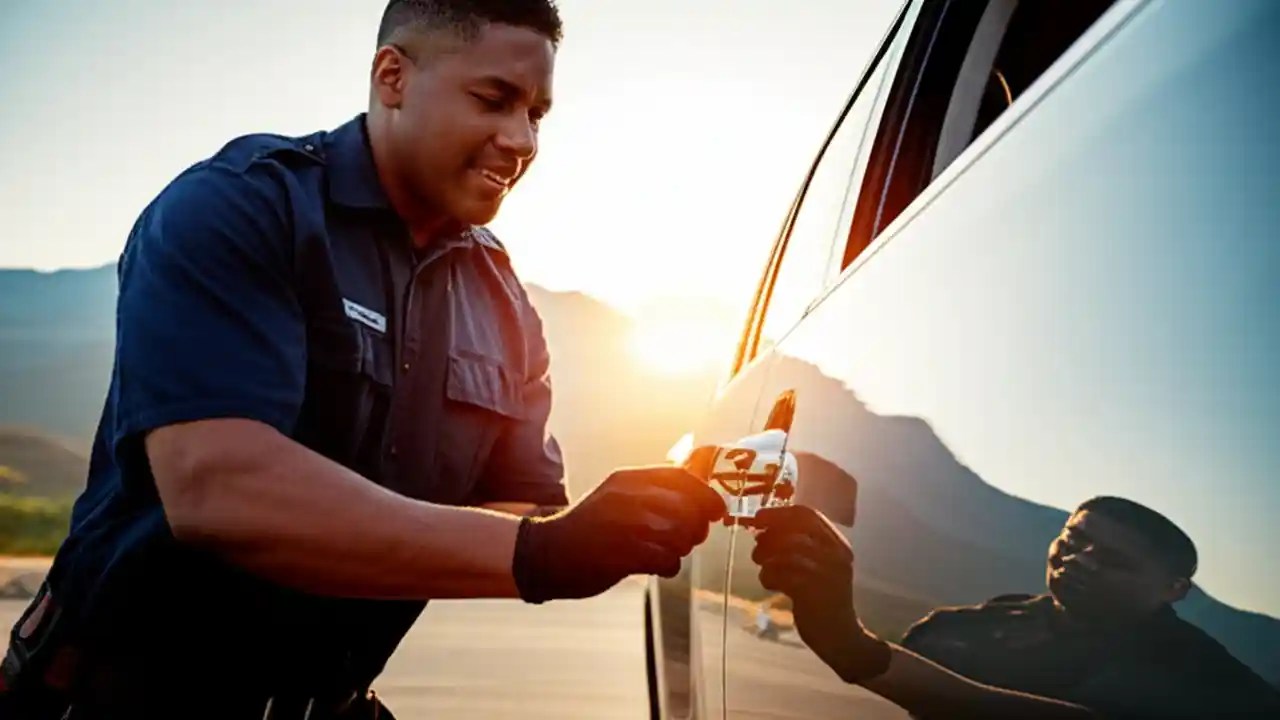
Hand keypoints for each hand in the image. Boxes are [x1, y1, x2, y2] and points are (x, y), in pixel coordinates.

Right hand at [514, 466, 725, 602]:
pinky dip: (668, 566)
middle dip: (697, 528)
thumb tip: (698, 487)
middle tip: (687, 538)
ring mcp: (626, 525)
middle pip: (689, 508)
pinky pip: (667, 560)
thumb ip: (653, 491)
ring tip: (666, 552)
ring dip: (681, 549)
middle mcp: (629, 497)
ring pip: (681, 535)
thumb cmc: (589, 527)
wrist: (545, 553)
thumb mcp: (617, 496)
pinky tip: (655, 566)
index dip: (707, 496)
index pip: (684, 478)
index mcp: (629, 479)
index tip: (715, 511)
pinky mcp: (623, 555)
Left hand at [753, 505, 888, 681]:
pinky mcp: (811, 592)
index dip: (779, 513)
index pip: (807, 514)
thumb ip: (801, 546)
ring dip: (765, 558)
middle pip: (792, 530)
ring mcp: (825, 573)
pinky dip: (768, 576)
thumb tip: (762, 530)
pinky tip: (770, 584)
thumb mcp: (821, 566)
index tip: (759, 518)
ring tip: (763, 568)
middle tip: (757, 550)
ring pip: (783, 551)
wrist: (843, 638)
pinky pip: (779, 574)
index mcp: (838, 544)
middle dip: (768, 537)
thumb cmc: (825, 599)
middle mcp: (835, 555)